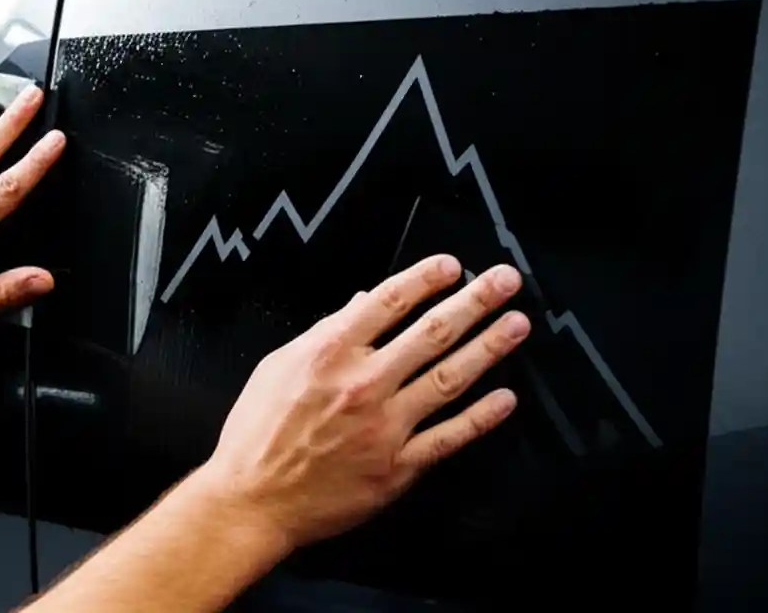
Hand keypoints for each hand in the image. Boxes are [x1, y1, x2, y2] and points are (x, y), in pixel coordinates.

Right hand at [194, 256, 529, 548]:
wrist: (251, 500)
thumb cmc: (256, 433)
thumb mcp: (277, 366)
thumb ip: (323, 332)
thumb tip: (361, 304)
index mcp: (328, 353)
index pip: (388, 302)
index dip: (424, 279)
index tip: (452, 265)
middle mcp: (362, 384)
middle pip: (430, 333)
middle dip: (474, 302)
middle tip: (505, 281)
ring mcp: (383, 426)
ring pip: (449, 379)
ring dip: (487, 348)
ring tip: (516, 326)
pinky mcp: (396, 466)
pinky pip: (448, 437)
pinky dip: (480, 417)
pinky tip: (505, 398)